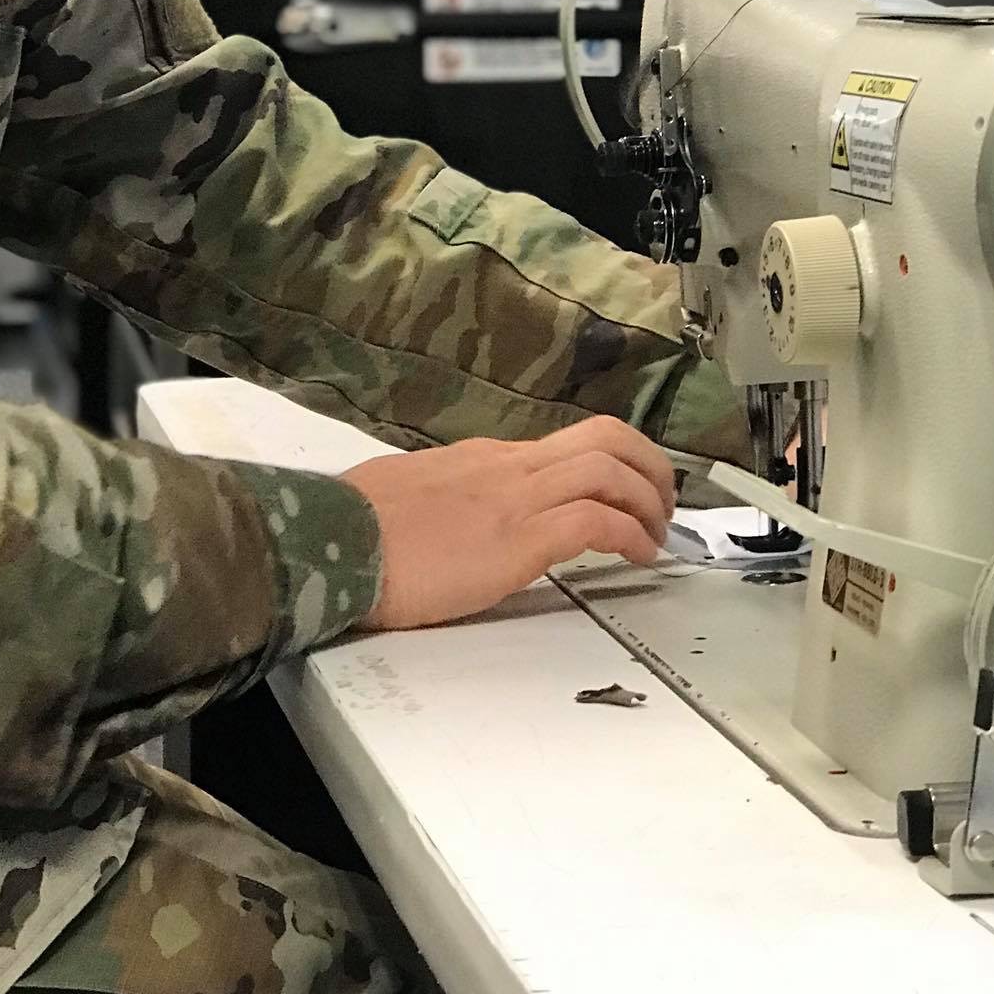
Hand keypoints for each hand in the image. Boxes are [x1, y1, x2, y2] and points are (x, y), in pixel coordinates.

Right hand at [343, 417, 676, 631]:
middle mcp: (508, 467)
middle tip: (663, 503)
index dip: (614, 463)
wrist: (330, 540)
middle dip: (649, 465)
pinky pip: (595, 519)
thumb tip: (454, 512)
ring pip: (611, 469)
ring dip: (649, 501)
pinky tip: (637, 556)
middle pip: (605, 437)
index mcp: (484, 459)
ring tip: (657, 534)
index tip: (628, 492)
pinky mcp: (517, 539)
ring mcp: (514, 499)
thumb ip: (445, 496)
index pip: (567, 444)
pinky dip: (629, 534)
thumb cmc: (354, 526)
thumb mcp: (410, 495)